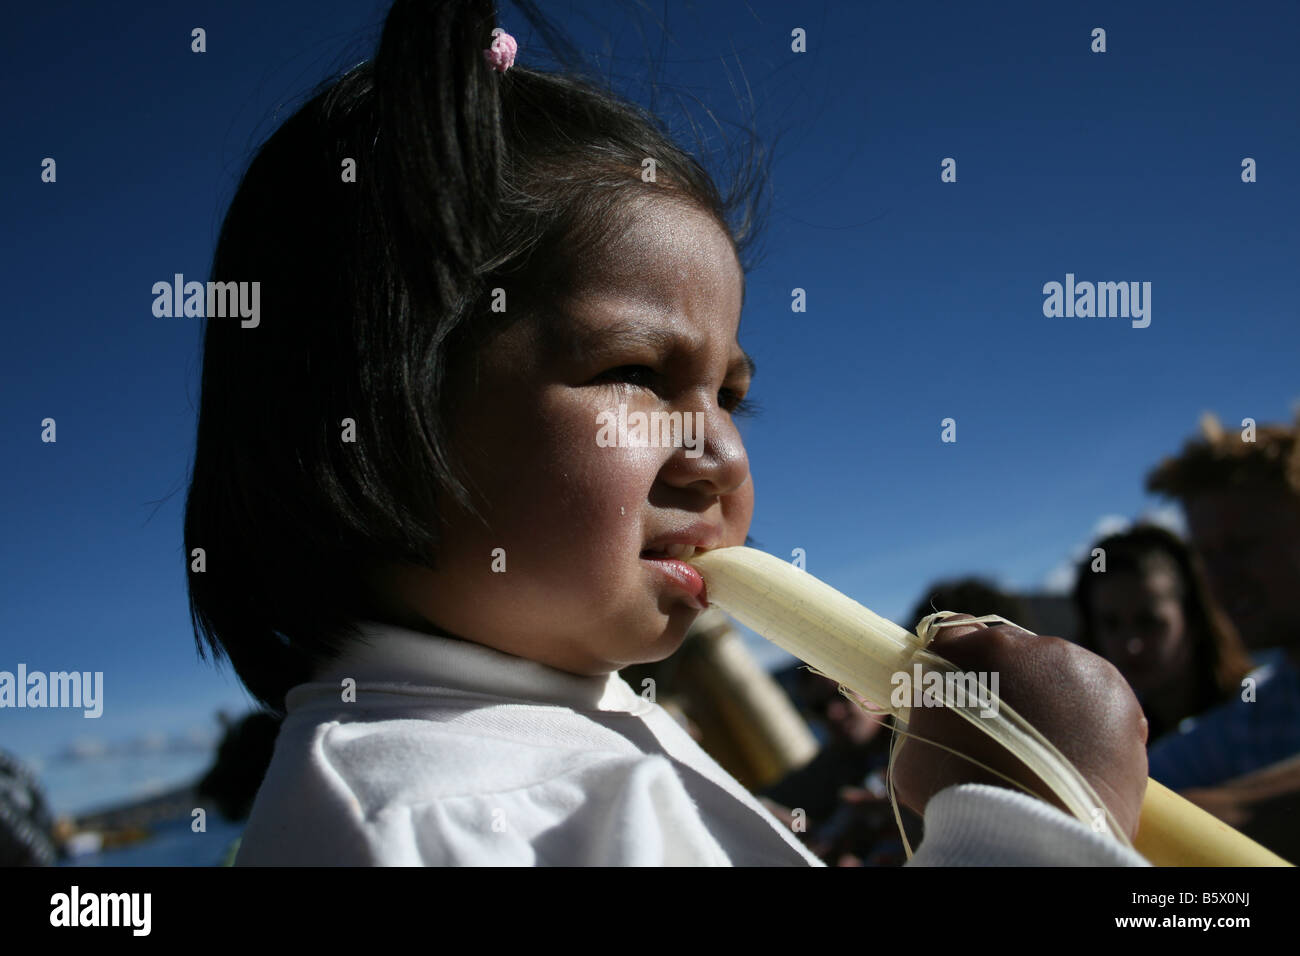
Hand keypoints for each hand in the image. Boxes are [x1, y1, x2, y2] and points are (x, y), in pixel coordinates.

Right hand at [890, 616, 1148, 839]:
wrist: (1030, 828)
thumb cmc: (959, 793)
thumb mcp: (918, 749)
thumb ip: (932, 719)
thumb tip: (942, 725)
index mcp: (966, 650)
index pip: (957, 632)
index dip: (958, 660)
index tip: (958, 686)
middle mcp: (1025, 645)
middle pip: (1015, 652)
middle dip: (1010, 684)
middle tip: (1006, 732)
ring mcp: (1078, 666)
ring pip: (1061, 674)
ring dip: (1054, 701)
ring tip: (1049, 753)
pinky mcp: (1120, 698)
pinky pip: (1102, 703)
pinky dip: (1092, 726)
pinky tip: (1080, 759)